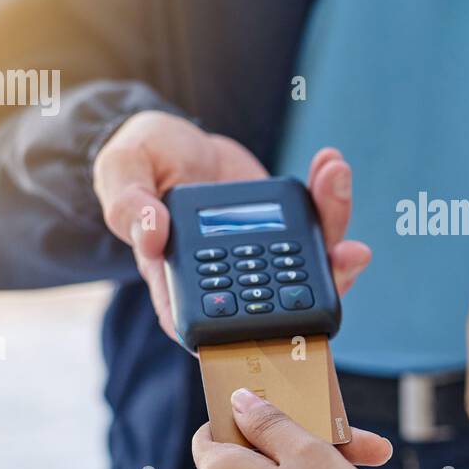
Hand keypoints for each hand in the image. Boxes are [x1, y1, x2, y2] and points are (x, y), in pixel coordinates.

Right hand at [92, 111, 371, 340]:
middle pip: (283, 299)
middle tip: (346, 250)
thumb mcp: (121, 174)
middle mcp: (230, 280)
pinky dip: (330, 198)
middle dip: (324, 278)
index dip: (261, 329)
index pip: (221, 327)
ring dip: (335, 228)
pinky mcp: (285, 230)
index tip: (291, 307)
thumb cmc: (141, 163)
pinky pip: (316, 224)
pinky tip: (331, 164)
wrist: (174, 139)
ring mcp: (263, 257)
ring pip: (310, 264)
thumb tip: (151, 233)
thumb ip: (128, 204)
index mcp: (180, 284)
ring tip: (336, 182)